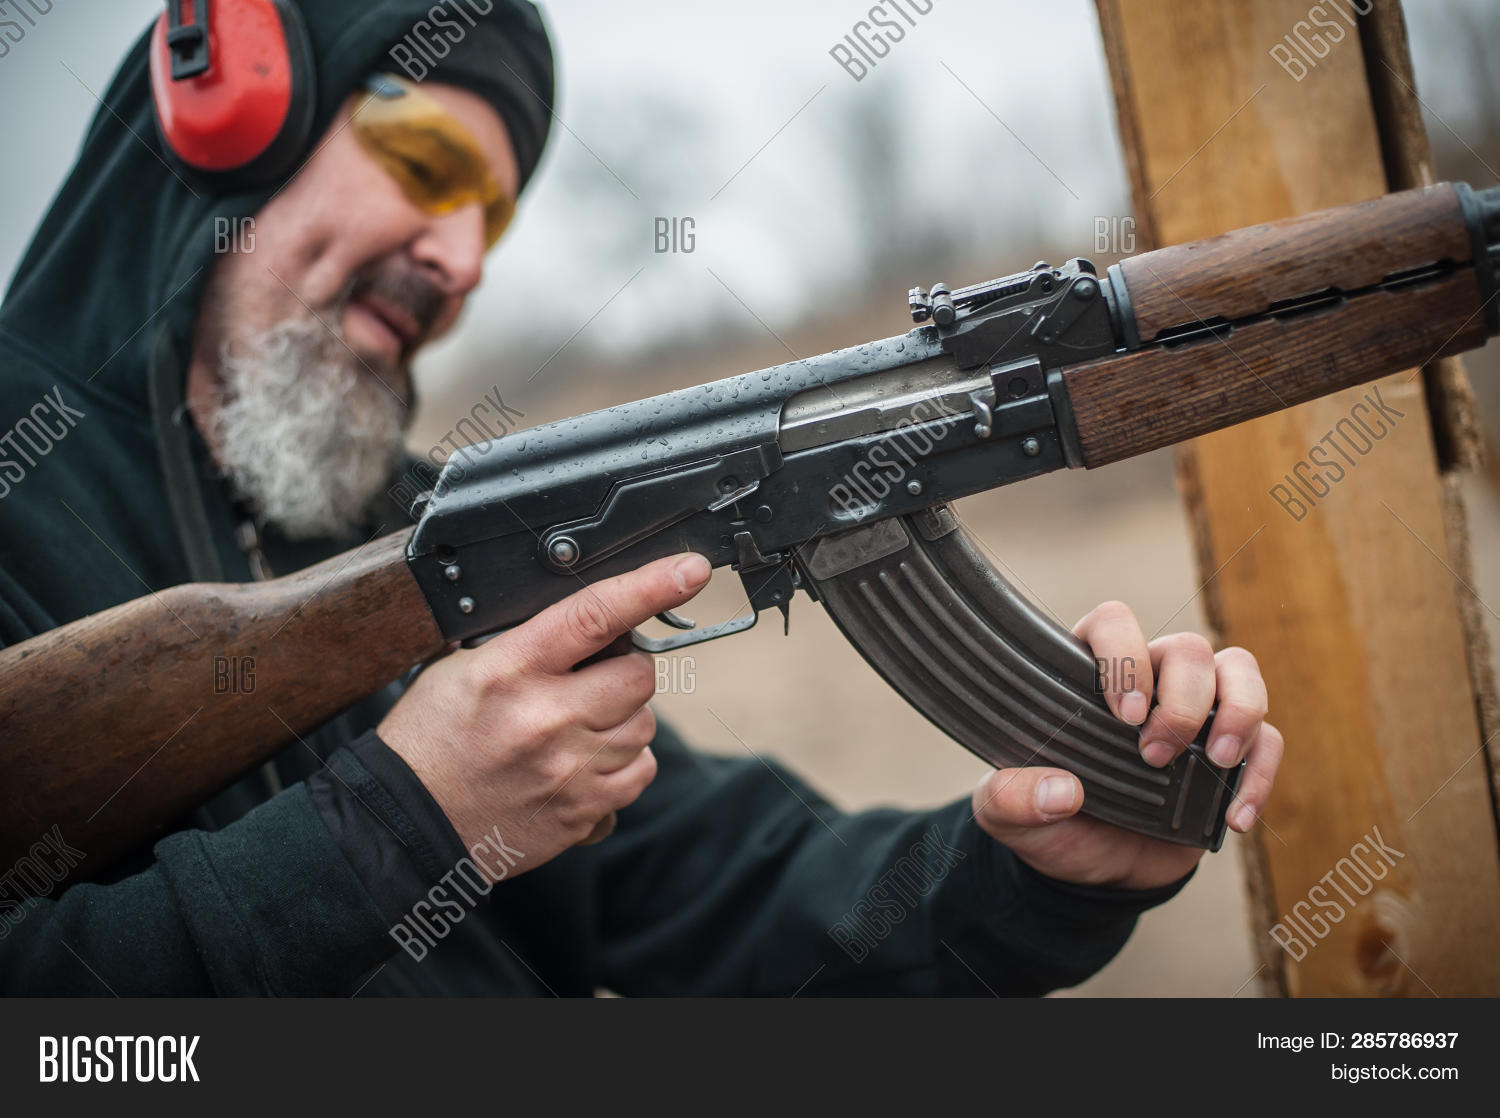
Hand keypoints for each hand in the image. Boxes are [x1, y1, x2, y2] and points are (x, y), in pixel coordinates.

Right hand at [378, 552, 711, 880]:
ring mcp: (569, 768)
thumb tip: (591, 619)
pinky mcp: (582, 810)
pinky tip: (584, 761)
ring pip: (644, 725)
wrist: (408, 824)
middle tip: (589, 679)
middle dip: (624, 670)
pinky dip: (623, 763)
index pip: (595, 616)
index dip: (650, 588)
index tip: (688, 571)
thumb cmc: (431, 739)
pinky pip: (639, 772)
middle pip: (638, 675)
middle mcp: (546, 717)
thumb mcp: (460, 668)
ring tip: (575, 726)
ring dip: (622, 719)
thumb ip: (525, 641)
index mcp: (511, 670)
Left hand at [972, 600, 1281, 890]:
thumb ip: (1011, 801)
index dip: (1125, 656)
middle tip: (1155, 754)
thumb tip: (1061, 791)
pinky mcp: (1231, 750)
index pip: (1113, 623)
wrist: (1093, 870)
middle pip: (1188, 648)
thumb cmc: (1049, 822)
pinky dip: (1261, 773)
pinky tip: (1234, 818)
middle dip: (1182, 701)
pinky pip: (1268, 738)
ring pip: (1239, 670)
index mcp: (1086, 675)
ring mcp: (1196, 711)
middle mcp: (1147, 680)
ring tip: (1215, 762)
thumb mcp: (1008, 816)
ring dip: (1238, 712)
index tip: (1125, 713)